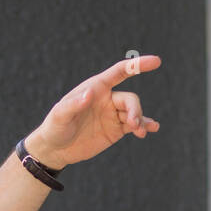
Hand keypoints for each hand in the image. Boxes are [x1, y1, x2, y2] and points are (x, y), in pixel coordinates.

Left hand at [26, 54, 161, 169]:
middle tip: (133, 125)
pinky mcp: (116, 130)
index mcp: (96, 88)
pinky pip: (135, 125)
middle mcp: (107, 99)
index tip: (156, 61)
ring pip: (134, 112)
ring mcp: (113, 114)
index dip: (137, 65)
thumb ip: (73, 105)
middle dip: (135, 110)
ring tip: (140, 131)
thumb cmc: (55, 127)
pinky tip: (152, 128)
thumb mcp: (59, 116)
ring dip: (140, 120)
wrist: (56, 149)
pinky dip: (145, 126)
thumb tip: (89, 93)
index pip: (120, 72)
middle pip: (130, 99)